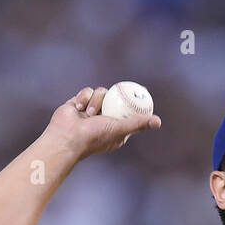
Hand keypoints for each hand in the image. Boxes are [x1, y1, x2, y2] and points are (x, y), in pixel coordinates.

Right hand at [46, 86, 161, 160]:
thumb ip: (138, 124)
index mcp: (115, 129)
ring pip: (100, 93)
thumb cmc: (94, 136)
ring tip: (88, 114)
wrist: (66, 136)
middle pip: (114, 99)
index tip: (141, 91)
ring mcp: (90, 112)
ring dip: (95, 101)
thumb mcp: (120, 129)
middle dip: (116, 96)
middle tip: (124, 88)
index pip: (128, 111)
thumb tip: (158, 122)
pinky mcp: (78, 104)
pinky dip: (83, 98)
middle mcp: (103, 120)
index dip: (134, 102)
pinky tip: (78, 108)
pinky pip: (86, 92)